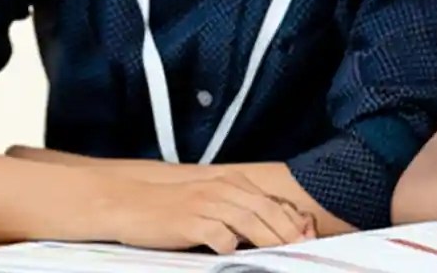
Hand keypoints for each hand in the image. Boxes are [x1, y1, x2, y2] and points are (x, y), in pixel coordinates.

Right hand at [97, 173, 315, 253]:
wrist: (130, 202)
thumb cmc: (171, 206)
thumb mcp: (208, 200)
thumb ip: (236, 209)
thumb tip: (266, 229)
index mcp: (230, 183)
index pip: (269, 201)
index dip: (290, 220)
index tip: (306, 236)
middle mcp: (221, 190)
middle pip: (264, 211)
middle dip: (287, 231)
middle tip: (302, 248)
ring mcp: (206, 204)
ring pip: (248, 222)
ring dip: (269, 239)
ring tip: (282, 254)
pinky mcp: (190, 221)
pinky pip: (218, 235)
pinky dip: (230, 246)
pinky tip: (235, 254)